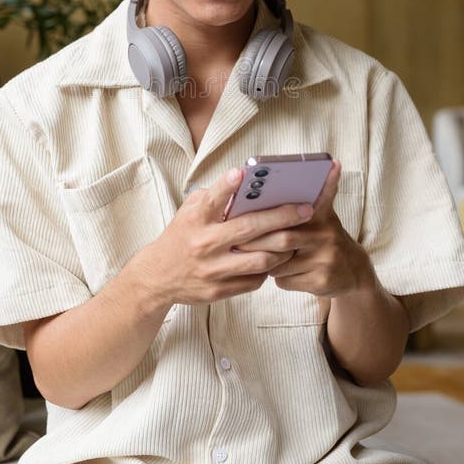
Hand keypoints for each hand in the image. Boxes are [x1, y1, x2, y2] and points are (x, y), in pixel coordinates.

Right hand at [136, 168, 306, 307]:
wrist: (157, 277)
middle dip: (282, 218)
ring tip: (296, 239)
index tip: (242, 173)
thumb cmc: (181, 235)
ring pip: (260, 260)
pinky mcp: (218, 290)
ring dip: (283, 249)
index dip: (226, 187)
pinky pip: (254, 280)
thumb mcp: (189, 211)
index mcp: (196, 219)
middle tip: (305, 210)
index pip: (212, 200)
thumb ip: (213, 198)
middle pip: (250, 229)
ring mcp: (212, 269)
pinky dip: (268, 269)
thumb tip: (246, 185)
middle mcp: (204, 243)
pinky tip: (276, 260)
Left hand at [237, 160, 375, 298]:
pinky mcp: (322, 281)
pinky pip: (285, 280)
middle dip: (257, 243)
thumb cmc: (322, 239)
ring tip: (264, 257)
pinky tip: (286, 273)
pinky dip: (279, 278)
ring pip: (280, 263)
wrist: (353, 272)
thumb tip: (269, 190)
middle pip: (283, 238)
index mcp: (322, 215)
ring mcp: (326, 258)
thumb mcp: (320, 218)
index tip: (327, 165)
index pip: (324, 194)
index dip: (328, 180)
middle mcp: (326, 234)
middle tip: (238, 242)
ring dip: (267, 263)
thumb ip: (299, 205)